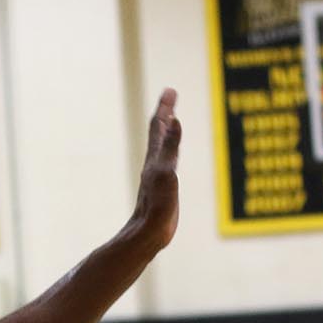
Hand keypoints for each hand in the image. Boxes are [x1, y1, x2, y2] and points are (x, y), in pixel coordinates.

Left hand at [129, 88, 180, 248]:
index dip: (165, 107)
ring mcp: (158, 174)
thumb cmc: (157, 205)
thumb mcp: (166, 172)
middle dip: (166, 112)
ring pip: (162, 146)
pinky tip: (172, 156)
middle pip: (160, 132)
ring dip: (167, 130)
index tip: (170, 90)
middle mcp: (154, 162)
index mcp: (155, 157)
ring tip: (171, 119)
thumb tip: (175, 119)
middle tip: (171, 95)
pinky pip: (167, 162)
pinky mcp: (163, 188)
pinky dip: (171, 151)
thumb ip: (170, 147)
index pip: (160, 126)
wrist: (147, 233)